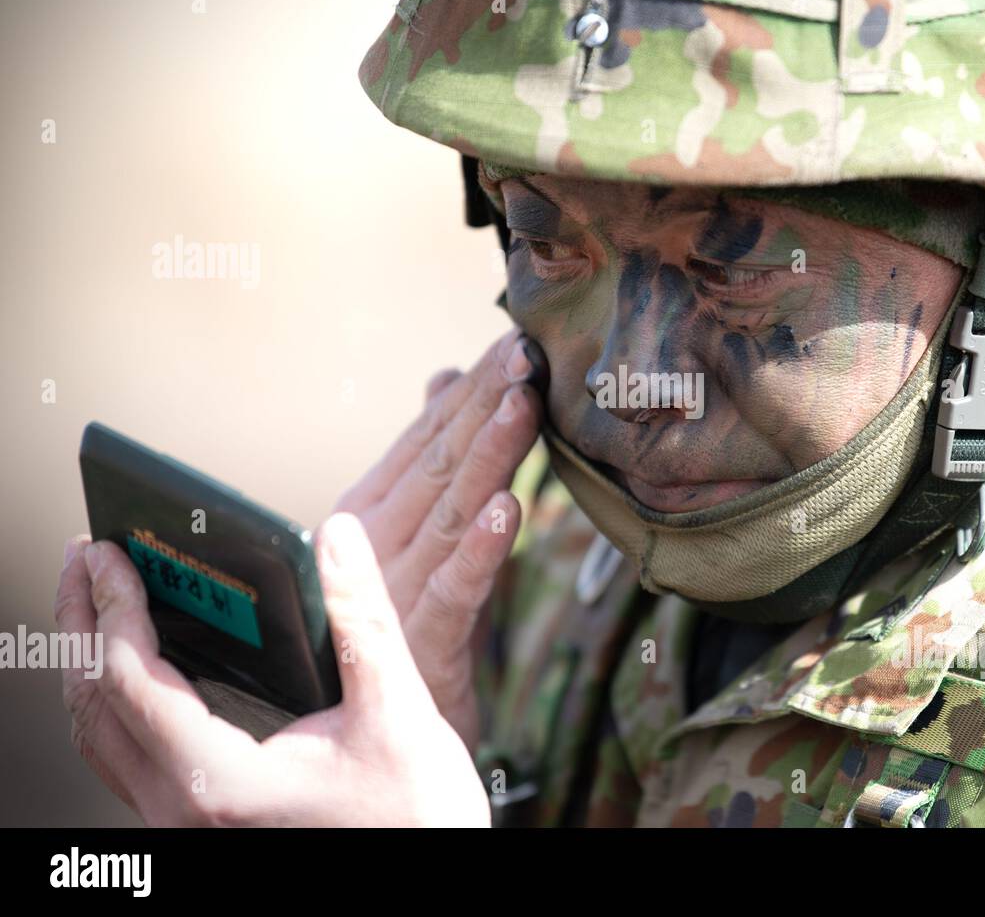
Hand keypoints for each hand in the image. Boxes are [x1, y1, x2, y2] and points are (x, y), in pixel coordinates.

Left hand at [57, 514, 489, 825]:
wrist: (430, 873)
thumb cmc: (416, 814)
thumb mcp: (397, 709)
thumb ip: (363, 619)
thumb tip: (339, 536)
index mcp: (222, 783)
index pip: (133, 680)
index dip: (115, 607)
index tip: (109, 552)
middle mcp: (186, 812)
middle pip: (97, 705)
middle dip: (82, 623)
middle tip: (85, 556)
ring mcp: (186, 825)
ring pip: (104, 736)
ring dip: (94, 661)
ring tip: (101, 599)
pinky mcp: (202, 824)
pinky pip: (130, 757)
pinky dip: (121, 699)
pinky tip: (147, 663)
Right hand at [334, 328, 546, 753]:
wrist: (386, 730)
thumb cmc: (403, 617)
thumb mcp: (416, 530)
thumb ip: (428, 456)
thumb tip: (444, 378)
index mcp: (373, 511)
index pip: (427, 438)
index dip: (473, 389)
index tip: (516, 338)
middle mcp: (376, 542)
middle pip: (441, 463)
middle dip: (486, 404)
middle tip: (526, 350)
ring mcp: (393, 590)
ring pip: (451, 514)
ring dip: (487, 456)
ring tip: (522, 403)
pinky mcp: (422, 643)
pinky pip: (456, 591)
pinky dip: (481, 550)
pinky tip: (508, 510)